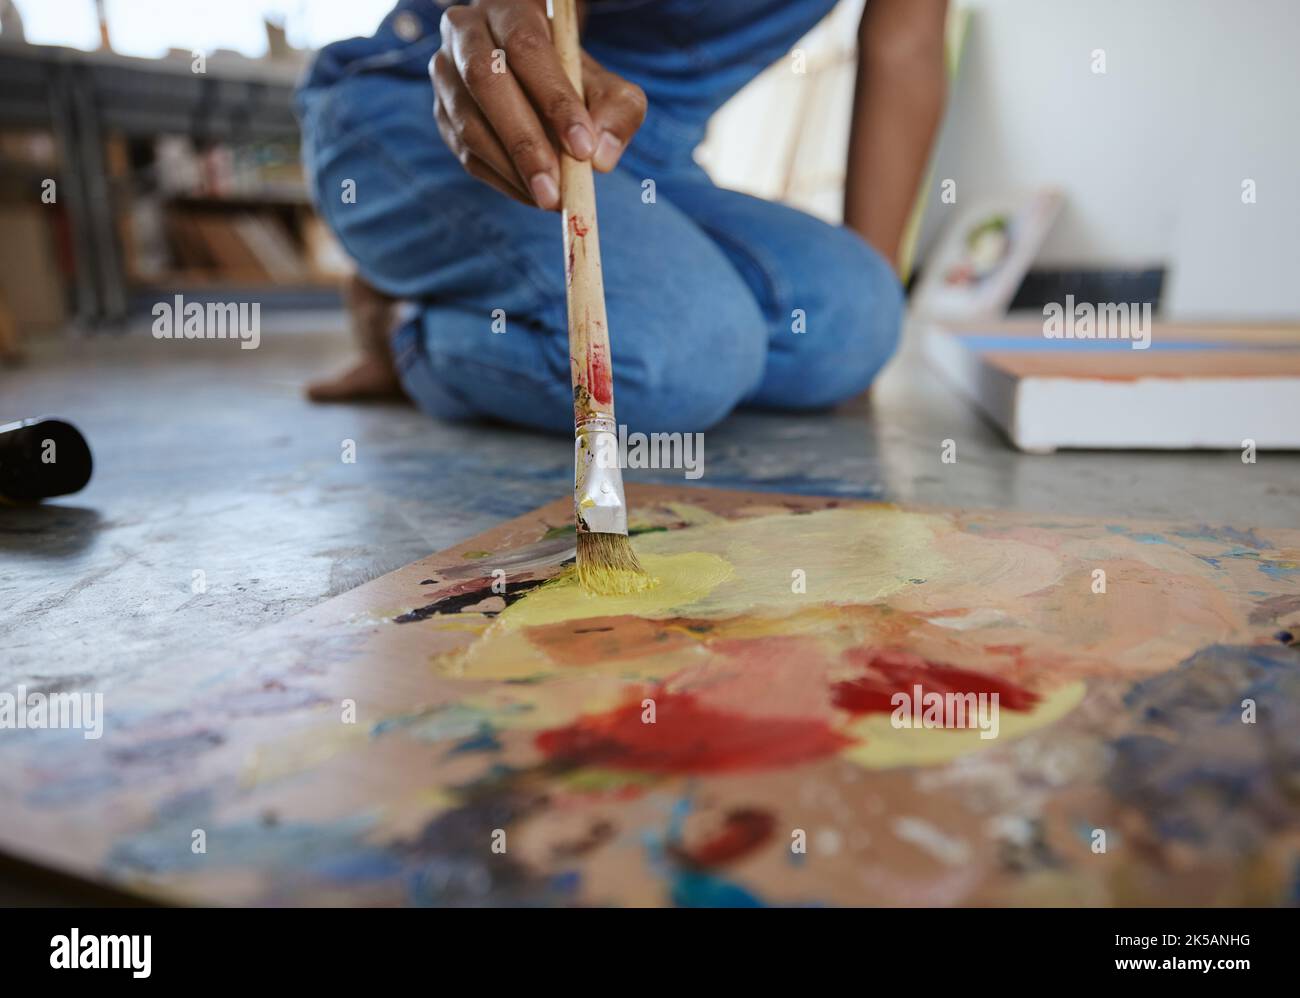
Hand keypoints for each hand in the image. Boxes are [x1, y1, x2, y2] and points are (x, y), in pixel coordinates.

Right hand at [431, 0, 646, 209]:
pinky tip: (533, 195)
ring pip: (469, 124)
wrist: (532, 70)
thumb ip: (617, 111)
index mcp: (509, 11)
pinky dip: (502, 181)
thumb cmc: (572, 76)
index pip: (528, 49)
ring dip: (512, 169)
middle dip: (525, 143)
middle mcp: (466, 34)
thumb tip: (601, 158)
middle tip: (556, 191)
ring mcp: (446, 75)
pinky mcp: (442, 114)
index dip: (556, 101)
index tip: (584, 149)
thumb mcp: (605, 83)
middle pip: (487, 82)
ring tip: (550, 199)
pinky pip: (466, 153)